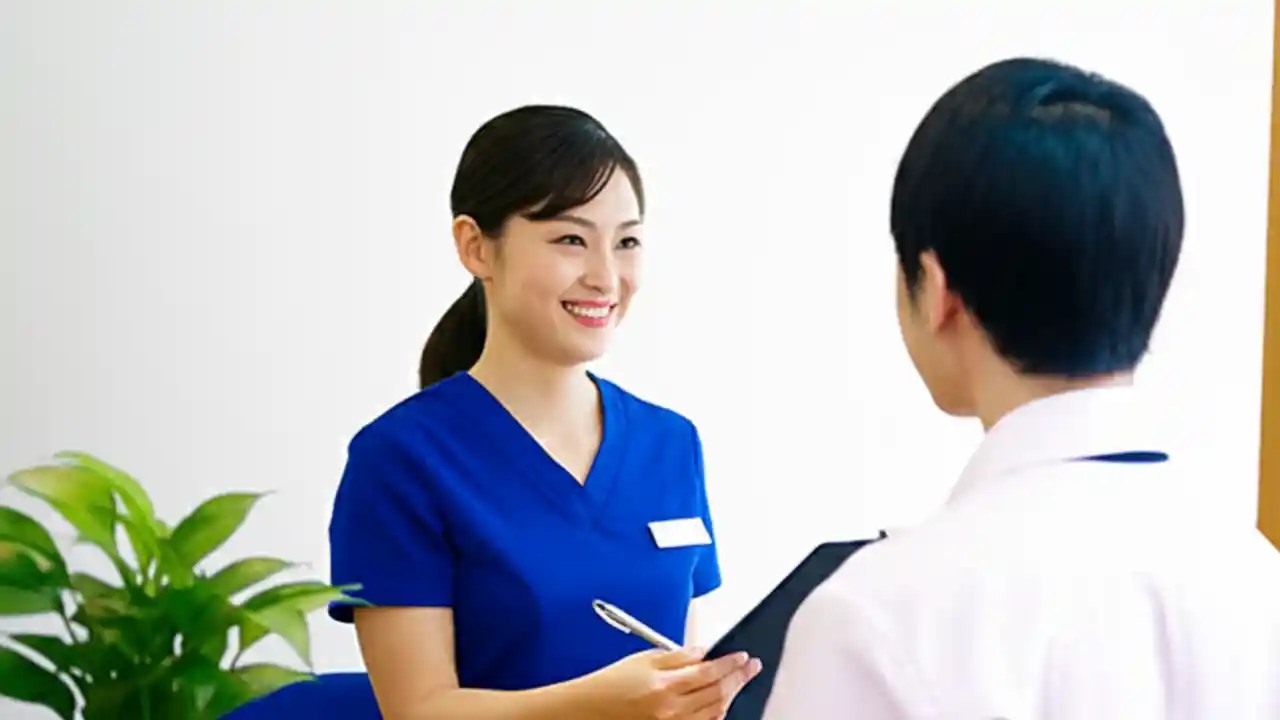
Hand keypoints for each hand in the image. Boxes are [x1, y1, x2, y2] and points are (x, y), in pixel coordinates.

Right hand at [580, 646, 762, 719]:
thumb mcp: (643, 659)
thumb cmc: (609, 685)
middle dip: (738, 678)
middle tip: (752, 668)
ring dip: (731, 696)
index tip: (744, 657)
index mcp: (666, 685)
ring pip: (715, 712)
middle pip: (718, 693)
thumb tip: (703, 652)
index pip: (710, 671)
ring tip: (739, 682)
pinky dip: (716, 714)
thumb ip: (676, 656)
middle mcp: (672, 710)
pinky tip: (721, 703)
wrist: (587, 711)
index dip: (731, 663)